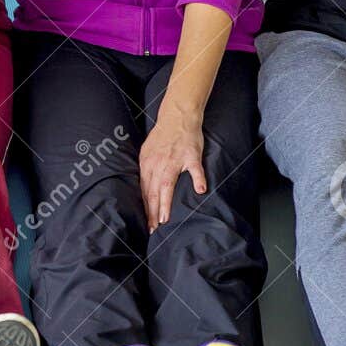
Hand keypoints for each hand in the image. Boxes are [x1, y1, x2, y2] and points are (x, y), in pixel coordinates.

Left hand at [140, 103, 206, 231]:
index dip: (146, 208)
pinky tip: (200, 191)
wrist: (177, 116)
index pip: (145, 191)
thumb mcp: (147, 152)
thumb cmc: (163, 136)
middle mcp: (158, 163)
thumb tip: (144, 189)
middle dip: (152, 212)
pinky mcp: (191, 155)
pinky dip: (198, 179)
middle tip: (152, 228)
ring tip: (164, 218)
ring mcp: (175, 160)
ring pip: (167, 184)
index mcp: (147, 164)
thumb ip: (147, 170)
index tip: (147, 224)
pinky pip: (195, 169)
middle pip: (153, 191)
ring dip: (165, 203)